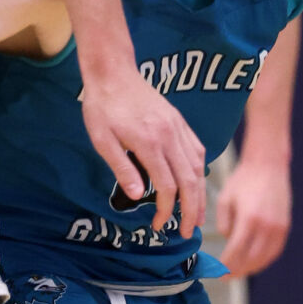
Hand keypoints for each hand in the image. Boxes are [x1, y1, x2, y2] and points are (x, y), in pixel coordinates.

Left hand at [80, 65, 205, 232]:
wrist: (114, 72)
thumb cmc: (102, 107)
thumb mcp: (102, 140)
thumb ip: (122, 168)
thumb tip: (137, 196)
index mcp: (149, 142)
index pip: (167, 186)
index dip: (165, 210)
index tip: (158, 226)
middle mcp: (170, 136)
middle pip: (190, 180)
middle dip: (192, 210)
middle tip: (189, 232)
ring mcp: (178, 128)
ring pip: (198, 167)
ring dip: (200, 194)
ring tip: (198, 215)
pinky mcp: (180, 122)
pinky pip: (198, 150)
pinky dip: (200, 172)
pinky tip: (197, 184)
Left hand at [216, 155, 291, 276]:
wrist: (268, 165)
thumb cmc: (242, 181)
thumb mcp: (225, 199)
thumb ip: (224, 224)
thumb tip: (229, 241)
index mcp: (249, 218)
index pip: (236, 250)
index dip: (227, 265)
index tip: (219, 273)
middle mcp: (267, 226)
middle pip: (251, 258)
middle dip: (238, 270)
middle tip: (226, 276)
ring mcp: (279, 227)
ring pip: (265, 257)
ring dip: (251, 268)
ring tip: (238, 271)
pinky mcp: (285, 226)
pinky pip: (275, 250)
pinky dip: (264, 259)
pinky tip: (253, 262)